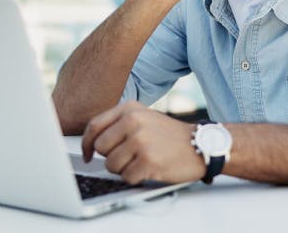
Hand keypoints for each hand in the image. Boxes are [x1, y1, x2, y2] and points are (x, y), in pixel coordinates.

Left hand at [81, 101, 205, 184]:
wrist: (201, 144)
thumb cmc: (169, 135)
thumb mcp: (143, 117)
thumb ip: (118, 124)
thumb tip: (91, 144)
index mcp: (129, 108)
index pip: (94, 126)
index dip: (86, 144)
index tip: (87, 155)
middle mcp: (133, 121)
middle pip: (100, 148)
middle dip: (111, 157)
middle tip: (129, 157)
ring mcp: (140, 141)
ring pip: (111, 165)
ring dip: (124, 169)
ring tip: (141, 161)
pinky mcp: (148, 160)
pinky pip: (126, 177)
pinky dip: (136, 177)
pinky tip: (149, 168)